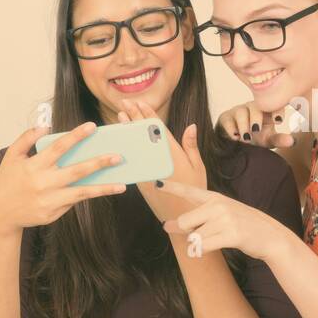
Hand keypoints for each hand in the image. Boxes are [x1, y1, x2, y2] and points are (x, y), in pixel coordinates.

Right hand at [0, 121, 126, 231]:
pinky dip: (85, 196)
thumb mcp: (11, 156)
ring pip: (81, 193)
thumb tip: (45, 126)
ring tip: (121, 185)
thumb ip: (26, 138)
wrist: (0, 213)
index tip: (92, 127)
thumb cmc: (7, 181)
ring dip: (103, 188)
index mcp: (34, 166)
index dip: (76, 136)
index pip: (58, 147)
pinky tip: (100, 191)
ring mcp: (49, 201)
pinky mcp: (52, 214)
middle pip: (76, 171)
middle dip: (99, 163)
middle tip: (118, 157)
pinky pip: (72, 202)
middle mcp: (43, 183)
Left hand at [114, 99, 203, 224]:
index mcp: (173, 153)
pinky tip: (119, 140)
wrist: (181, 215)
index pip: (157, 129)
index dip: (147, 114)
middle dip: (133, 117)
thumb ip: (190, 146)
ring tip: (119, 116)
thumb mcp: (198, 166)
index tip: (139, 102)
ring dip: (127, 130)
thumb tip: (191, 125)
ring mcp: (147, 170)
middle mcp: (157, 160)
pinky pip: (132, 160)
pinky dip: (125, 149)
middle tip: (124, 103)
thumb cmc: (194, 190)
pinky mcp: (140, 181)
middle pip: (142, 134)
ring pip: (135, 146)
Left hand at [157, 180, 292, 261]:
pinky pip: (203, 246)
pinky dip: (202, 252)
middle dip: (188, 233)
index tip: (156, 182)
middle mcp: (218, 205)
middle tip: (204, 234)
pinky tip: (212, 248)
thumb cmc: (242, 226)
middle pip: (185, 222)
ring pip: (194, 237)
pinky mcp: (231, 234)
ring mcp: (225, 219)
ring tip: (217, 239)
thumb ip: (195, 219)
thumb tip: (167, 225)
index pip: (189, 191)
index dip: (171, 188)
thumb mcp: (220, 216)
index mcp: (214, 198)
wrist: (270, 236)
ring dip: (199, 244)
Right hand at [216, 100, 294, 148]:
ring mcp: (238, 111)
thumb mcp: (268, 140)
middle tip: (257, 130)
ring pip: (241, 112)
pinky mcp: (225, 118)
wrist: (234, 143)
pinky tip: (235, 137)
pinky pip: (227, 120)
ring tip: (246, 138)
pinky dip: (231, 129)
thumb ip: (279, 140)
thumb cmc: (255, 138)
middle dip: (256, 118)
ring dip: (244, 125)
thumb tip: (292, 141)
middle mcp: (252, 108)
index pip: (273, 106)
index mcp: (267, 111)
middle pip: (255, 107)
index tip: (279, 121)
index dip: (276, 110)